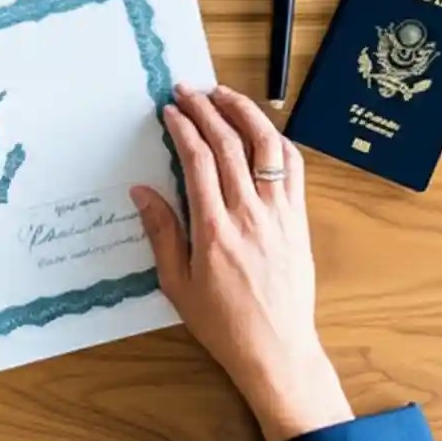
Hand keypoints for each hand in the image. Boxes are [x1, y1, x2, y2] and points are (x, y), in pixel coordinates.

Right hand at [130, 83, 352, 440]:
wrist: (276, 349)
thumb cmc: (222, 323)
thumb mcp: (177, 284)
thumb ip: (161, 232)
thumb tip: (142, 192)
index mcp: (215, 231)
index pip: (199, 162)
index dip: (183, 129)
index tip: (169, 111)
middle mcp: (250, 215)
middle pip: (230, 145)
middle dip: (207, 110)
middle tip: (187, 91)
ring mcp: (280, 215)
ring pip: (267, 147)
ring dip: (245, 114)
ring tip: (224, 95)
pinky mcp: (299, 220)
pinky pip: (293, 168)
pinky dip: (277, 140)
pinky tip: (261, 129)